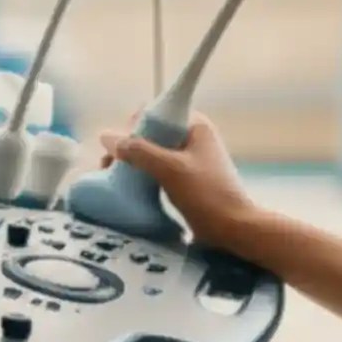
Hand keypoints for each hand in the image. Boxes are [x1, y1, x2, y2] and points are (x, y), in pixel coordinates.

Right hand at [98, 112, 257, 248]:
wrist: (235, 229)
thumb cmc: (207, 195)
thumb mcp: (170, 169)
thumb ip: (139, 151)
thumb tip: (106, 136)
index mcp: (194, 125)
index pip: (157, 112)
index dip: (134, 125)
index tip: (120, 146)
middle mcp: (192, 137)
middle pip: (151, 132)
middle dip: (128, 146)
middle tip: (109, 166)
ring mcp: (190, 159)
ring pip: (153, 152)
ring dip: (133, 162)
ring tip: (113, 177)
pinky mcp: (187, 179)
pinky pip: (158, 169)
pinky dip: (143, 174)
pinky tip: (130, 188)